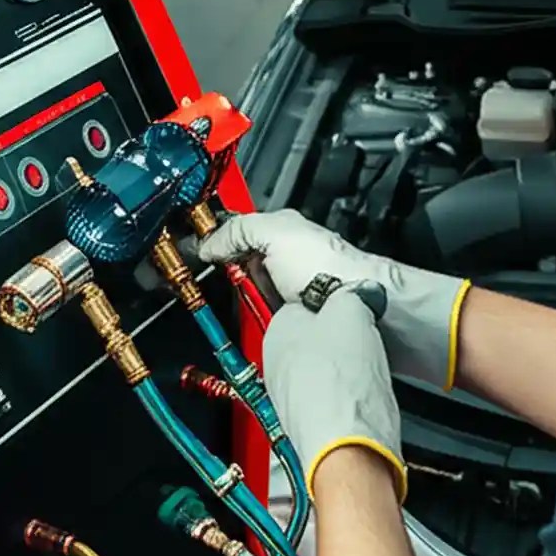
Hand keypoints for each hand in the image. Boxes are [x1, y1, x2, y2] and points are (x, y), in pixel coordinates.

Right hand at [199, 209, 471, 388]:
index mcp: (280, 234)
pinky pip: (260, 324)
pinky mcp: (290, 322)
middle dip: (228, 280)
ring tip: (252, 305)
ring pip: (246, 301)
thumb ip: (238, 230)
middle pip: (236, 272)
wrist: (358, 308)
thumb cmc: (330, 268)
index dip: (215, 245)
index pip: (233, 236)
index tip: (197, 256)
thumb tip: (208, 243)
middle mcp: (283, 262)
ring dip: (243, 306)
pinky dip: (256, 326)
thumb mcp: (275, 231)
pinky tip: (260, 324)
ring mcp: (286, 294)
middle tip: (229, 285)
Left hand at [263, 288, 406, 502]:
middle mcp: (276, 364)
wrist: (349, 449)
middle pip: (313, 337)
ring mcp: (290, 396)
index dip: (335, 303)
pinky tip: (363, 398)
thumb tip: (354, 295)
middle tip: (365, 338)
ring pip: (322, 368)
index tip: (355, 307)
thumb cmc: (342, 383)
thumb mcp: (350, 311)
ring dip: (345, 367)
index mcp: (277, 330)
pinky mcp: (310, 423)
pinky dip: (348, 395)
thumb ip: (348, 296)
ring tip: (367, 370)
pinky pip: (331, 397)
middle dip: (340, 336)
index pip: (303, 303)